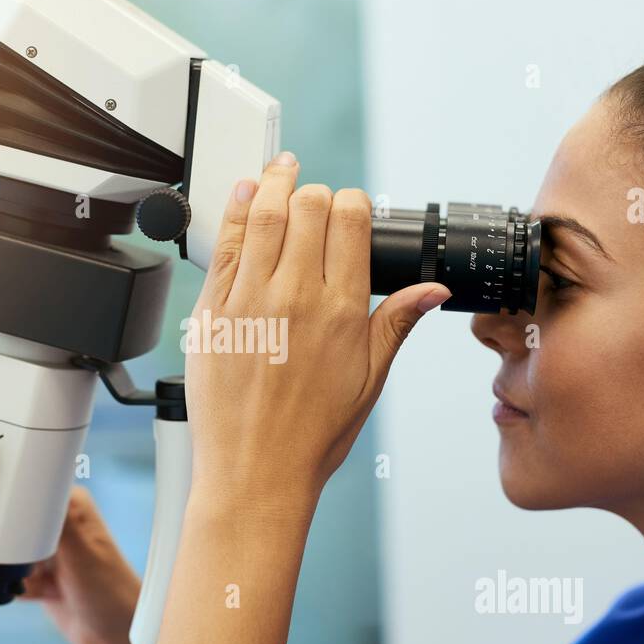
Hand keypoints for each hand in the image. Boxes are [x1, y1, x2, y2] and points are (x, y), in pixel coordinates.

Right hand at [19, 487, 140, 643]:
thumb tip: (35, 487)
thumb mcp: (81, 553)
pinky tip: (39, 594)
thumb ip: (56, 521)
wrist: (113, 637)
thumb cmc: (110, 592)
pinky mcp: (36, 574)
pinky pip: (8, 575)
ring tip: (40, 580)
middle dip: (13, 545)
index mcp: (71, 506)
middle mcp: (56, 524)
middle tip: (36, 563)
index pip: (31, 489)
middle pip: (12, 521)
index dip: (17, 505)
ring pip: (6, 551)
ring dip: (13, 569)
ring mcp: (45, 550)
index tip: (17, 527)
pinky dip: (14, 587)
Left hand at [184, 152, 449, 500]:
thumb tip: (433, 290)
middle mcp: (295, 298)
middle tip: (314, 194)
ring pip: (264, 215)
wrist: (254, 473)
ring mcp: (248, 301)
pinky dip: (236, 211)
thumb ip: (396, 324)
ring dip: (274, 183)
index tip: (349, 209)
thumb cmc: (311, 436)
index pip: (351, 222)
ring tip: (280, 169)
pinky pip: (224, 245)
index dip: (353, 203)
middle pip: (308, 208)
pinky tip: (245, 195)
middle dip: (316, 191)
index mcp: (341, 312)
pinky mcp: (211, 312)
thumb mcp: (369, 381)